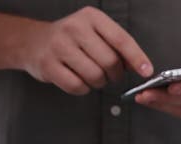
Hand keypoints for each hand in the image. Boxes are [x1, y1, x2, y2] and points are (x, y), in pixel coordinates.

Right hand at [18, 6, 152, 94]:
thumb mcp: (96, 34)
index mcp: (91, 17)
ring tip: (92, 75)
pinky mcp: (48, 65)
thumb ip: (119, 47)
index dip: (137, 58)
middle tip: (110, 74)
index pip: (121, 39)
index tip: (147, 71)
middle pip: (109, 61)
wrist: (34, 41)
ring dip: (99, 82)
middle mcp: (74, 28)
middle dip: (114, 74)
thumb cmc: (72, 40)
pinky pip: (77, 86)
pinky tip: (79, 80)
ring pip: (95, 76)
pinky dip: (83, 89)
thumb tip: (141, 66)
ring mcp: (59, 46)